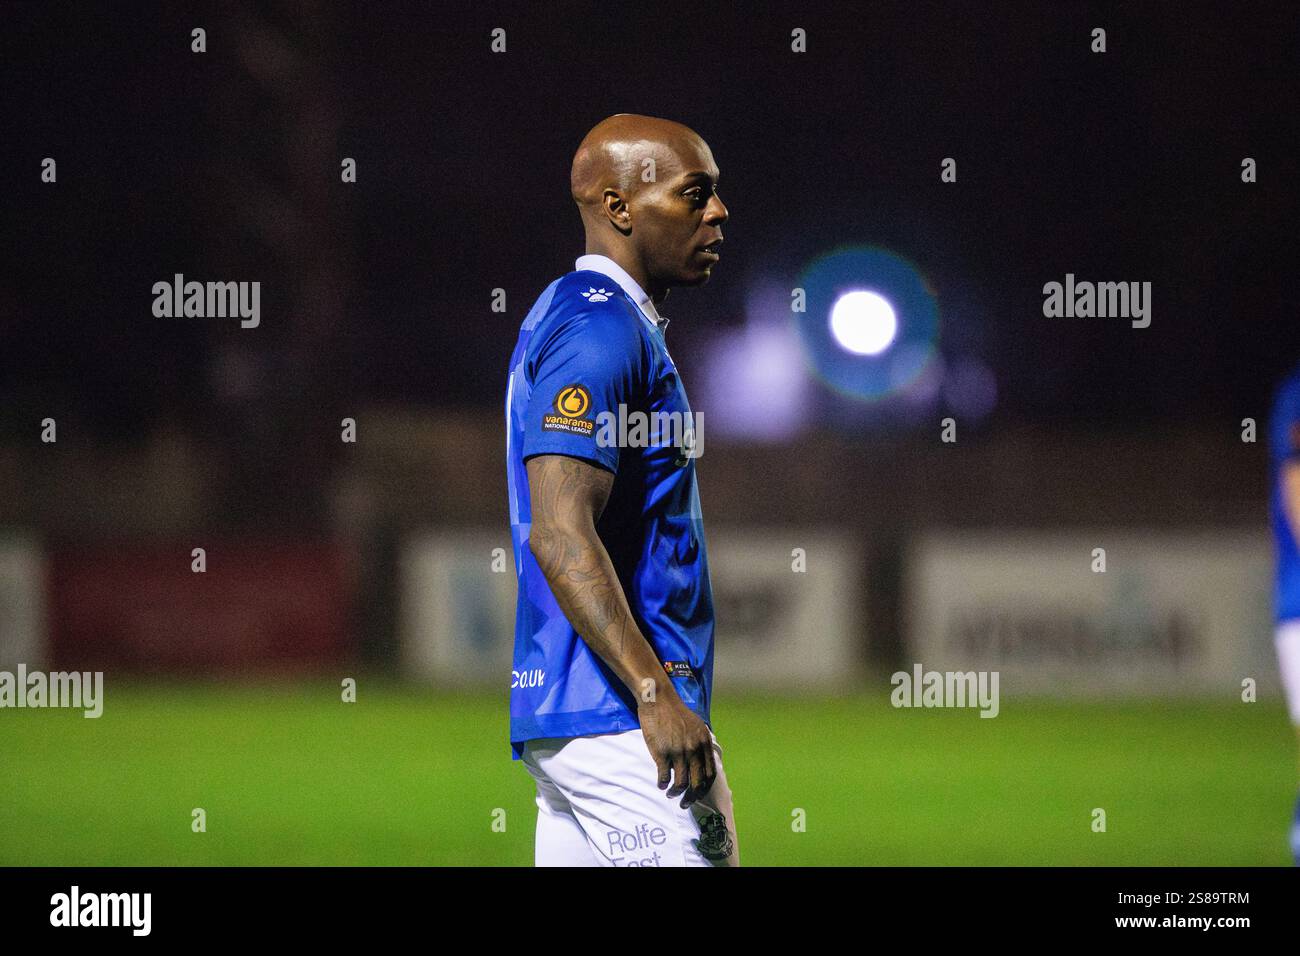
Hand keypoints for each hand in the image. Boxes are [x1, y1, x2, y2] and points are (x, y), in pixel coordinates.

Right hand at [637, 690, 716, 808]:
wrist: (659, 700)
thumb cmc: (675, 712)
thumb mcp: (696, 725)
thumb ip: (701, 743)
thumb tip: (702, 761)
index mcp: (704, 743)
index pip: (710, 774)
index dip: (704, 788)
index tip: (697, 794)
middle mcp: (694, 749)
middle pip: (698, 783)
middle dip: (692, 798)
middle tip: (685, 803)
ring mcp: (678, 752)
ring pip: (681, 784)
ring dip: (675, 793)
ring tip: (670, 794)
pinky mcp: (662, 753)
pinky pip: (664, 777)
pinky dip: (662, 784)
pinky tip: (660, 784)